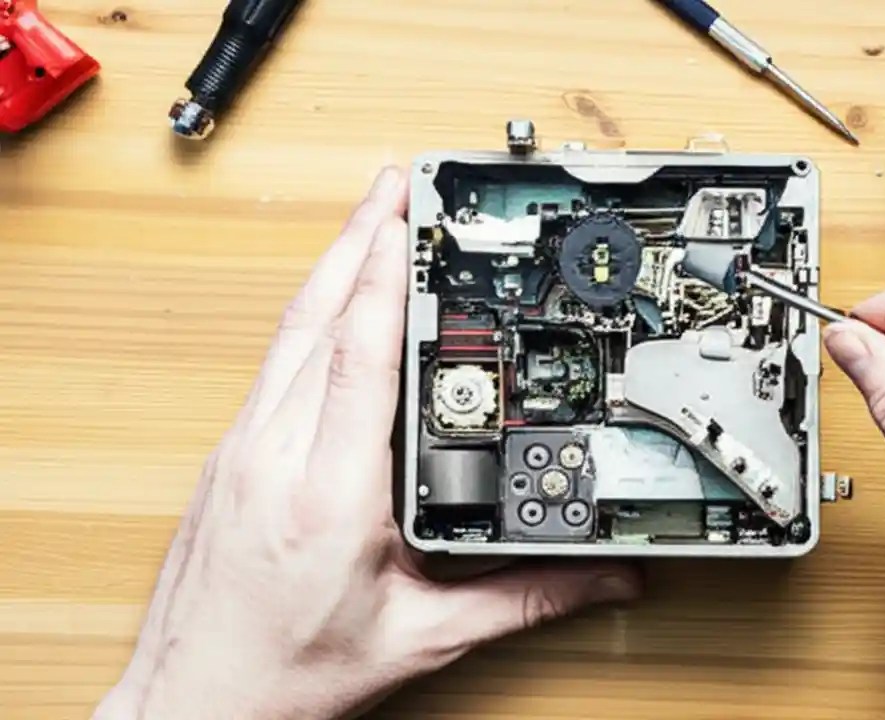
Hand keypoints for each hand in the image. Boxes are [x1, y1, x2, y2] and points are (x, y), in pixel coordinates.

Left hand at [93, 167, 640, 719]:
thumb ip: (523, 599)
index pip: (361, 359)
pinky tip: (331, 301)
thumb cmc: (287, 674)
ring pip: (290, 333)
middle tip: (395, 187)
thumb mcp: (421, 636)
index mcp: (330, 494)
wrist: (194, 703)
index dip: (386, 280)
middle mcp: (275, 455)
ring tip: (369, 220)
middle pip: (318, 320)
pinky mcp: (229, 455)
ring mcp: (242, 448)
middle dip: (359, 243)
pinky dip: (309, 313)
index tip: (410, 222)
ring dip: (331, 268)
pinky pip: (274, 361)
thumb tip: (603, 582)